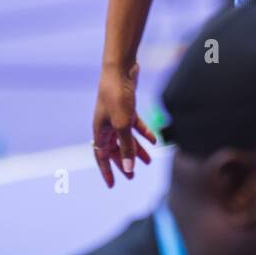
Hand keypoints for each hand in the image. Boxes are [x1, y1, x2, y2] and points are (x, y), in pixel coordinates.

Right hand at [92, 63, 156, 188]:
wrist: (121, 69)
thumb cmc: (117, 96)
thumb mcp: (123, 125)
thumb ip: (126, 147)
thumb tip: (128, 169)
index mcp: (100, 131)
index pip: (101, 156)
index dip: (106, 171)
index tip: (112, 185)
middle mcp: (107, 125)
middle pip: (115, 149)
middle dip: (124, 163)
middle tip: (132, 177)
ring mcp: (117, 116)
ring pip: (127, 138)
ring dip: (137, 150)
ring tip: (149, 162)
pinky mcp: (127, 107)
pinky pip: (135, 125)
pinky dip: (144, 133)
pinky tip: (155, 141)